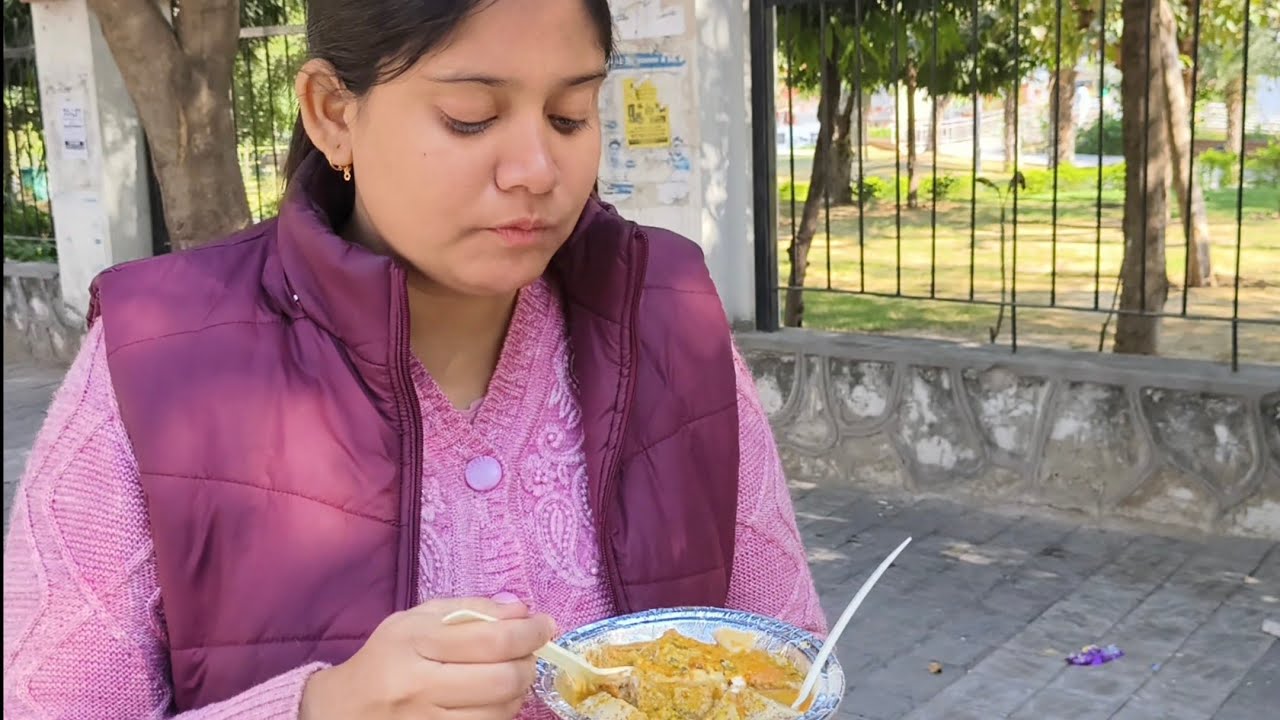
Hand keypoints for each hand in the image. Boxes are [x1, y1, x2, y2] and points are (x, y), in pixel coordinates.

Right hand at [300, 597, 555, 719]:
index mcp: (414, 643)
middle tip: (528, 655)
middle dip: (528, 664)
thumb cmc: (385, 659)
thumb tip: (520, 609)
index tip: (545, 625)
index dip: (530, 632)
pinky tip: (493, 701)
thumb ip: (469, 609)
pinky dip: (500, 714)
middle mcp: (418, 686)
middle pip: (503, 679)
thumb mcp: (416, 622)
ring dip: (517, 692)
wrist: (341, 712)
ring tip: (509, 677)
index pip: (492, 638)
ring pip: (500, 712)